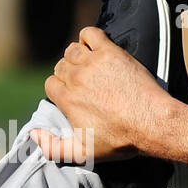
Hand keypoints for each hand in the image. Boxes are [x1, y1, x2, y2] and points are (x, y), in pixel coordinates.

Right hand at [32, 27, 170, 164]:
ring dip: (78, 57)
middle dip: (70, 75)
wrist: (153, 123)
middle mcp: (76, 78)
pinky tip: (96, 48)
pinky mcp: (111, 53)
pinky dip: (89, 37)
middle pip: (61, 67)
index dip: (61, 90)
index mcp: (67, 99)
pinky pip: (91, 33)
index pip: (51, 84)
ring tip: (91, 68)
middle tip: (87, 85)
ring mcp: (94, 63)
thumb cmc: (122, 140)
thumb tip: (34, 133)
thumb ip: (53, 148)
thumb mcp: (84, 154)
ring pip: (73, 50)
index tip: (75, 96)